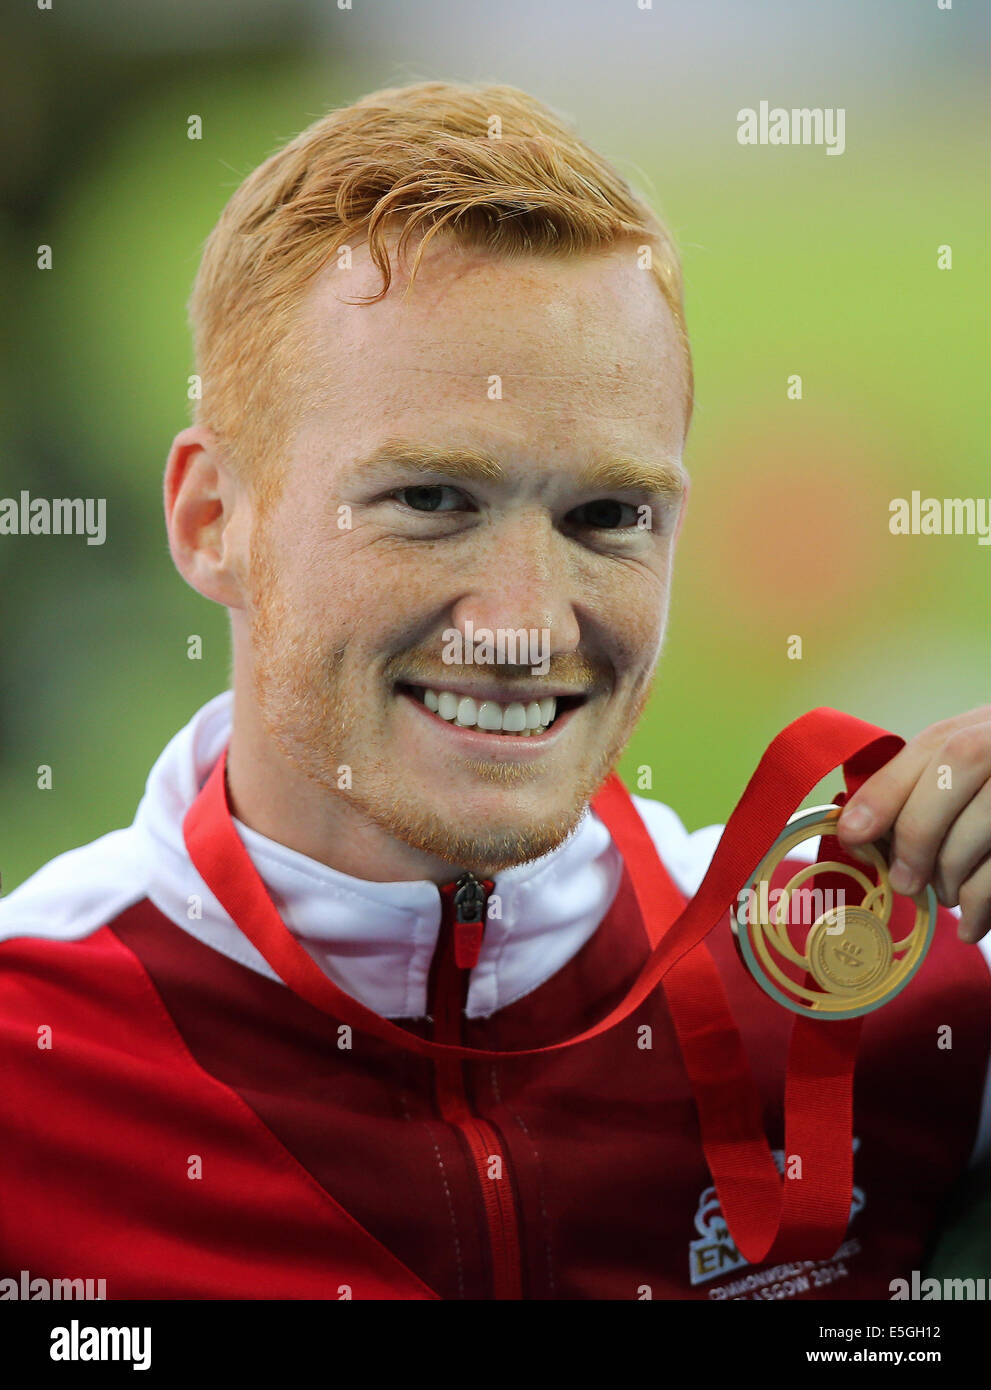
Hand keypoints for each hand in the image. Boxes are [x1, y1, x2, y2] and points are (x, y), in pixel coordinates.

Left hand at [836, 706, 990, 944]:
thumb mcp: (972, 774)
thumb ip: (925, 786)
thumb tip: (860, 828)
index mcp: (990, 724)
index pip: (934, 744)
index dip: (888, 788)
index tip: (852, 833)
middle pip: (957, 768)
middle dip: (917, 833)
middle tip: (903, 881)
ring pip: (982, 822)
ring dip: (949, 875)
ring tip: (946, 894)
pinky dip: (979, 907)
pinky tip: (970, 925)